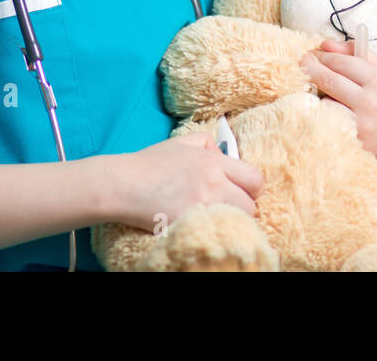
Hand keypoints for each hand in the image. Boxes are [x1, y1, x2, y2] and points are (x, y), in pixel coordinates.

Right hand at [113, 131, 263, 230]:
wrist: (122, 184)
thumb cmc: (148, 164)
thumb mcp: (179, 143)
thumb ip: (206, 143)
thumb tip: (222, 153)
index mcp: (213, 161)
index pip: (255, 179)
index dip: (251, 190)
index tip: (241, 194)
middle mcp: (214, 182)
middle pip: (250, 205)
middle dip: (243, 209)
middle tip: (228, 211)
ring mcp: (203, 204)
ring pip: (237, 221)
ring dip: (230, 222)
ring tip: (215, 220)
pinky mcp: (191, 222)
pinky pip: (217, 232)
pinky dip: (214, 232)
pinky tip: (203, 229)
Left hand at [299, 39, 376, 171]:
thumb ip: (359, 54)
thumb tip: (325, 44)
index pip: (342, 62)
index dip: (323, 57)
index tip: (314, 54)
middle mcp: (372, 102)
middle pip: (329, 80)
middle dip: (310, 69)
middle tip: (303, 63)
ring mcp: (364, 126)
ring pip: (325, 105)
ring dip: (318, 97)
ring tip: (318, 93)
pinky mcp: (358, 145)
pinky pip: (330, 126)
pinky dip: (325, 118)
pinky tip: (325, 113)